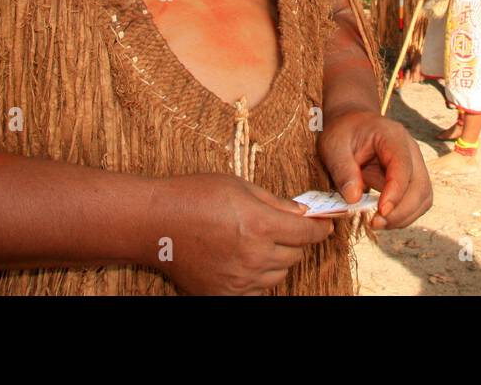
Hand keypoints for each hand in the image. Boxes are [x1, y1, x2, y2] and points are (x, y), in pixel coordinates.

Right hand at [155, 173, 333, 294]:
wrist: (155, 222)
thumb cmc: (194, 196)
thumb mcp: (239, 187)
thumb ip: (275, 203)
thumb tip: (302, 213)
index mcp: (260, 225)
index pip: (307, 234)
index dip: (320, 228)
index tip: (325, 225)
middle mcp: (253, 256)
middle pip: (295, 255)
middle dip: (295, 240)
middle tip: (282, 227)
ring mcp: (238, 280)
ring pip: (278, 274)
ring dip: (277, 259)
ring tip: (257, 242)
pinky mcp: (224, 294)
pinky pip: (256, 290)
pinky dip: (257, 276)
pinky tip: (244, 260)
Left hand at [318, 109, 431, 229]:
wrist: (352, 122)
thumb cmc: (342, 132)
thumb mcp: (333, 146)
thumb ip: (342, 171)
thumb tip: (354, 199)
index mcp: (393, 137)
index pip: (403, 167)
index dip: (395, 193)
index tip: (380, 212)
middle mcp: (410, 150)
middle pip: (420, 186)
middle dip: (402, 211)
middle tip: (375, 223)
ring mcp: (414, 164)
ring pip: (423, 197)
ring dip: (404, 216)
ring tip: (377, 223)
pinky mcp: (411, 178)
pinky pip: (416, 201)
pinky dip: (403, 214)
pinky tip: (383, 218)